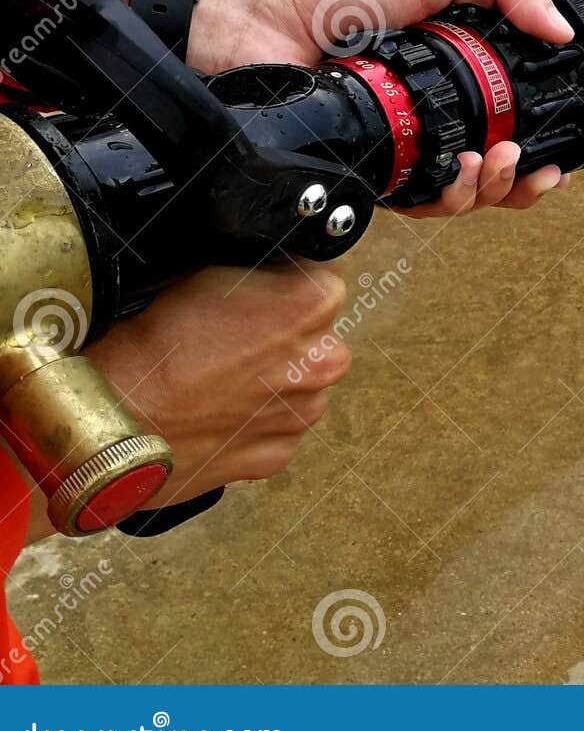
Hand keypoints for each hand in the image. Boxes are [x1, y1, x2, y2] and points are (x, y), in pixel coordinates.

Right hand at [90, 265, 349, 509]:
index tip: (259, 297)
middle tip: (231, 343)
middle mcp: (323, 361)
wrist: (112, 422)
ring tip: (216, 384)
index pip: (322, 282)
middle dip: (285, 339)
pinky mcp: (279, 455)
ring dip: (271, 384)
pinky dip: (253, 425)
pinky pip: (277, 431)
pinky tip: (214, 417)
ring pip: (300, 387)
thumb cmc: (151, 348)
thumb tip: (271, 277)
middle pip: (317, 339)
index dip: (286, 287)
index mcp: (313, 306)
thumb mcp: (206, 276)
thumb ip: (258, 276)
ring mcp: (304, 413)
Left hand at [104, 0, 572, 214]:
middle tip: (526, 162)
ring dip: (490, 188)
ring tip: (492, 164)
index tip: (559, 152)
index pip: (507, 119)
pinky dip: (446, 198)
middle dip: (521, 177)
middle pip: (492, 168)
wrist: (257, 21)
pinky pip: (416, 202)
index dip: (538, 142)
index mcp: (449, 71)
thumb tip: (560, 27)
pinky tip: (457, 175)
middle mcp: (428, 115)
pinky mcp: (366, 171)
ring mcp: (399, 145)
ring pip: (461, 193)